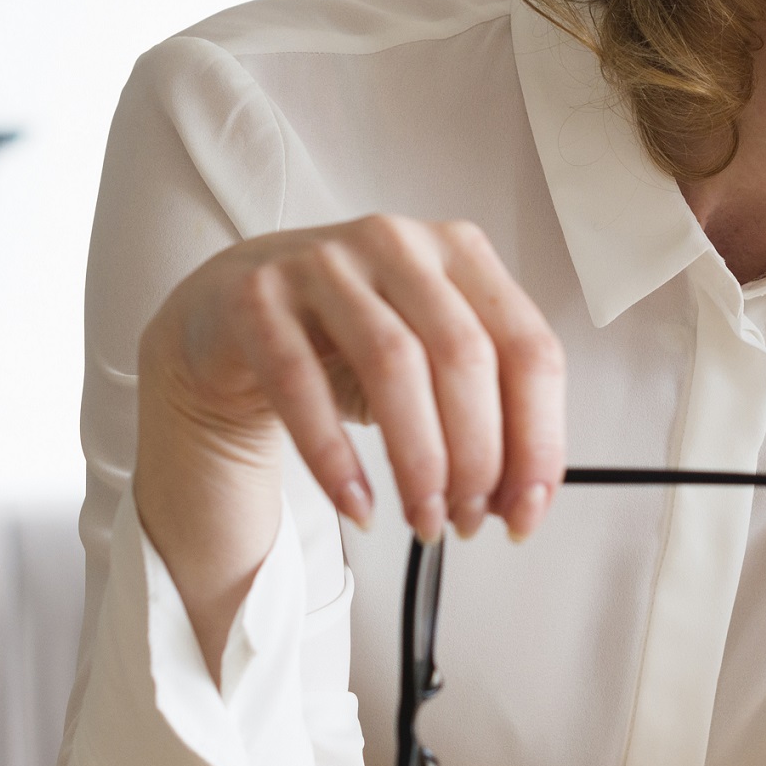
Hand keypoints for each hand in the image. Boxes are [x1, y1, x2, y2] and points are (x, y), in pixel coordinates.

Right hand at [135, 215, 566, 676]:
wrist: (226, 316)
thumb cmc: (342, 341)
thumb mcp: (426, 360)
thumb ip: (479, 414)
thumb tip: (519, 499)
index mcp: (460, 252)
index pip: (529, 348)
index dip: (538, 439)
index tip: (527, 508)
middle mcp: (397, 243)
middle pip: (465, 357)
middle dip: (478, 458)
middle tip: (467, 521)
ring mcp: (323, 262)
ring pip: (393, 364)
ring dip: (418, 461)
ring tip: (422, 520)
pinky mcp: (258, 297)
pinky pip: (301, 384)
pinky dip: (335, 457)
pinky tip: (359, 505)